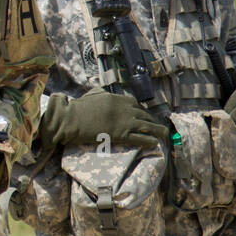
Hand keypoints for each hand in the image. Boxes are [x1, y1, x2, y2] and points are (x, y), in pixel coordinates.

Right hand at [39, 89, 168, 149]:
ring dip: (158, 131)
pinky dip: (150, 140)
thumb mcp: (92, 95)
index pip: (136, 105)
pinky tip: (155, 143)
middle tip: (157, 127)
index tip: (146, 117)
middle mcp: (125, 109)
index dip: (143, 112)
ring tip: (165, 135)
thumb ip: (101, 94)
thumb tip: (101, 92)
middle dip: (153, 121)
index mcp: (118, 99)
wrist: (71, 119)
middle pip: (145, 115)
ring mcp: (125, 122)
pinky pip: (141, 138)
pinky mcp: (122, 135)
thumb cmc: (77, 108)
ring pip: (149, 126)